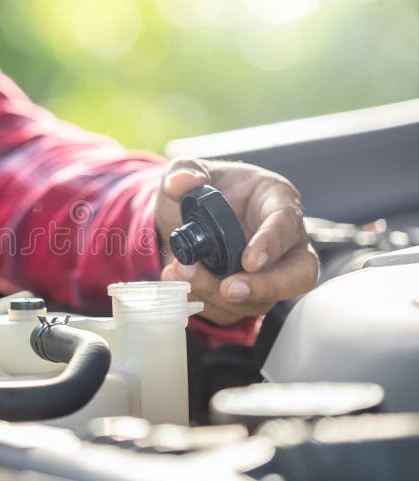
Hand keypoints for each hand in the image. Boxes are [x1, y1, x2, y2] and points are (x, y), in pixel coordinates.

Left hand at [155, 157, 317, 324]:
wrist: (184, 217)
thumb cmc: (201, 189)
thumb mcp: (187, 170)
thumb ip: (184, 170)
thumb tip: (184, 181)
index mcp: (276, 201)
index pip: (287, 223)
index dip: (272, 243)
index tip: (249, 260)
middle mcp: (283, 241)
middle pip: (299, 273)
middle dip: (266, 286)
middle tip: (230, 289)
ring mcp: (269, 271)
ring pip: (262, 298)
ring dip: (220, 295)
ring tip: (184, 274)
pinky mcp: (248, 293)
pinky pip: (234, 310)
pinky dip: (205, 302)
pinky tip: (180, 284)